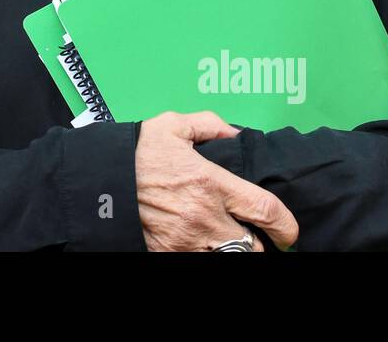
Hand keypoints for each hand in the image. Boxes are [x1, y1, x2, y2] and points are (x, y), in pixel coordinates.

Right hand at [135, 110, 298, 251]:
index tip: (288, 231)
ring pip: (229, 258)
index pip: (266, 210)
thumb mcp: (171, 125)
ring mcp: (186, 240)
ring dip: (231, 250)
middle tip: (250, 233)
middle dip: (257, 243)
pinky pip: (200, 261)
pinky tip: (200, 242)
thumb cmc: (134, 154)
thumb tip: (234, 134)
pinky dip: (205, 254)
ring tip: (222, 237)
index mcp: (209, 182)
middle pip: (252, 246)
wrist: (98, 181)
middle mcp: (203, 216)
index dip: (286, 226)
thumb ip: (209, 125)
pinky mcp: (169, 254)